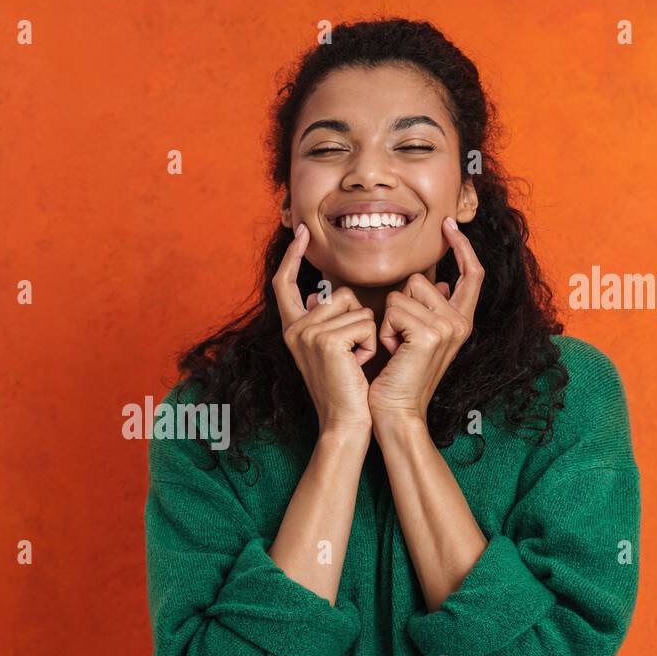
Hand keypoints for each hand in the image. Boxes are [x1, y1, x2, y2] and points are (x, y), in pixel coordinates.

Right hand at [274, 223, 377, 435]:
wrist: (346, 422)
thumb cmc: (346, 388)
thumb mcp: (332, 349)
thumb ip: (324, 321)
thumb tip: (319, 296)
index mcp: (292, 329)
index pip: (284, 283)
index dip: (293, 256)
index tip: (302, 233)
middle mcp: (294, 328)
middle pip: (337, 293)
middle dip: (357, 318)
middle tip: (352, 355)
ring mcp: (307, 333)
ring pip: (355, 306)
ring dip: (367, 333)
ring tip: (356, 361)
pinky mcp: (326, 340)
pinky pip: (365, 323)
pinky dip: (372, 344)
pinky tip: (360, 365)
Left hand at [368, 216, 484, 432]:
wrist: (395, 412)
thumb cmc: (396, 376)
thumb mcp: (413, 337)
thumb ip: (424, 309)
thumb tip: (431, 282)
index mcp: (461, 321)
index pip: (472, 274)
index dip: (462, 247)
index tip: (449, 225)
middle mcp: (461, 322)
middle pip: (422, 279)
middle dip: (399, 304)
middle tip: (399, 340)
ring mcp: (449, 327)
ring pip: (404, 292)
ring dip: (389, 319)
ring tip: (394, 348)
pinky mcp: (430, 334)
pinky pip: (394, 309)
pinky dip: (384, 330)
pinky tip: (390, 352)